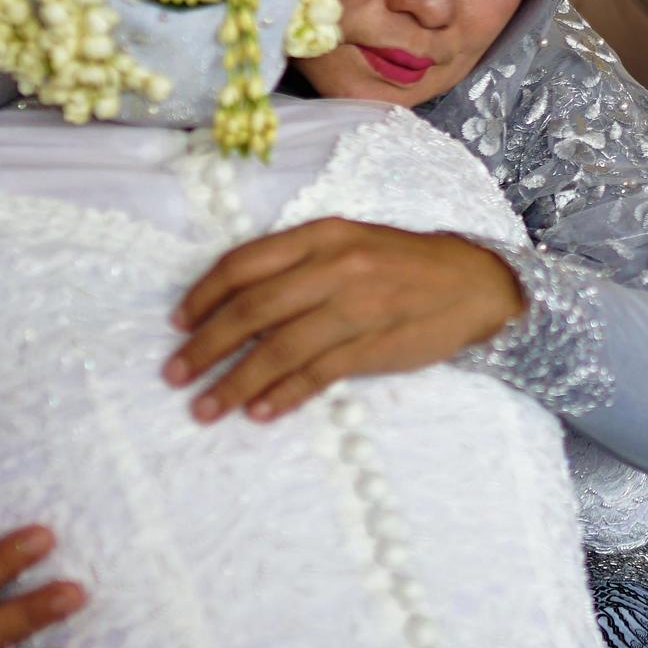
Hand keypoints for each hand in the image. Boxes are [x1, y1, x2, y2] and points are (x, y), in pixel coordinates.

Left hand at [167, 218, 525, 421]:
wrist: (473, 283)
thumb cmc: (401, 264)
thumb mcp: (348, 243)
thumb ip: (296, 264)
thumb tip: (233, 305)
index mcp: (321, 235)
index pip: (244, 264)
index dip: (202, 295)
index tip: (177, 323)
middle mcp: (334, 268)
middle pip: (252, 310)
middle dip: (206, 346)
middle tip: (175, 373)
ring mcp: (354, 308)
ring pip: (278, 350)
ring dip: (234, 383)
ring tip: (204, 408)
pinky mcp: (373, 346)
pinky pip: (316, 375)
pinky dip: (282, 396)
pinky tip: (258, 412)